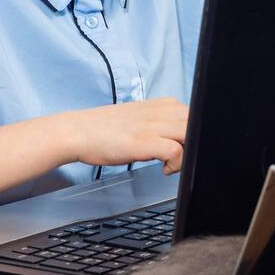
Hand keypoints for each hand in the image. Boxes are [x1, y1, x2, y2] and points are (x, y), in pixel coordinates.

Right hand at [65, 98, 188, 174]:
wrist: (76, 132)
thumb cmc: (105, 130)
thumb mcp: (138, 119)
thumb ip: (160, 123)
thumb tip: (180, 136)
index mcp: (161, 105)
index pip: (197, 112)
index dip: (198, 131)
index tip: (188, 147)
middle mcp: (159, 112)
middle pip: (197, 121)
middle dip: (196, 141)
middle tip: (184, 158)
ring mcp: (151, 126)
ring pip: (190, 132)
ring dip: (188, 152)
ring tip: (175, 164)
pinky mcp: (142, 142)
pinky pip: (174, 150)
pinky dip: (175, 164)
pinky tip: (164, 170)